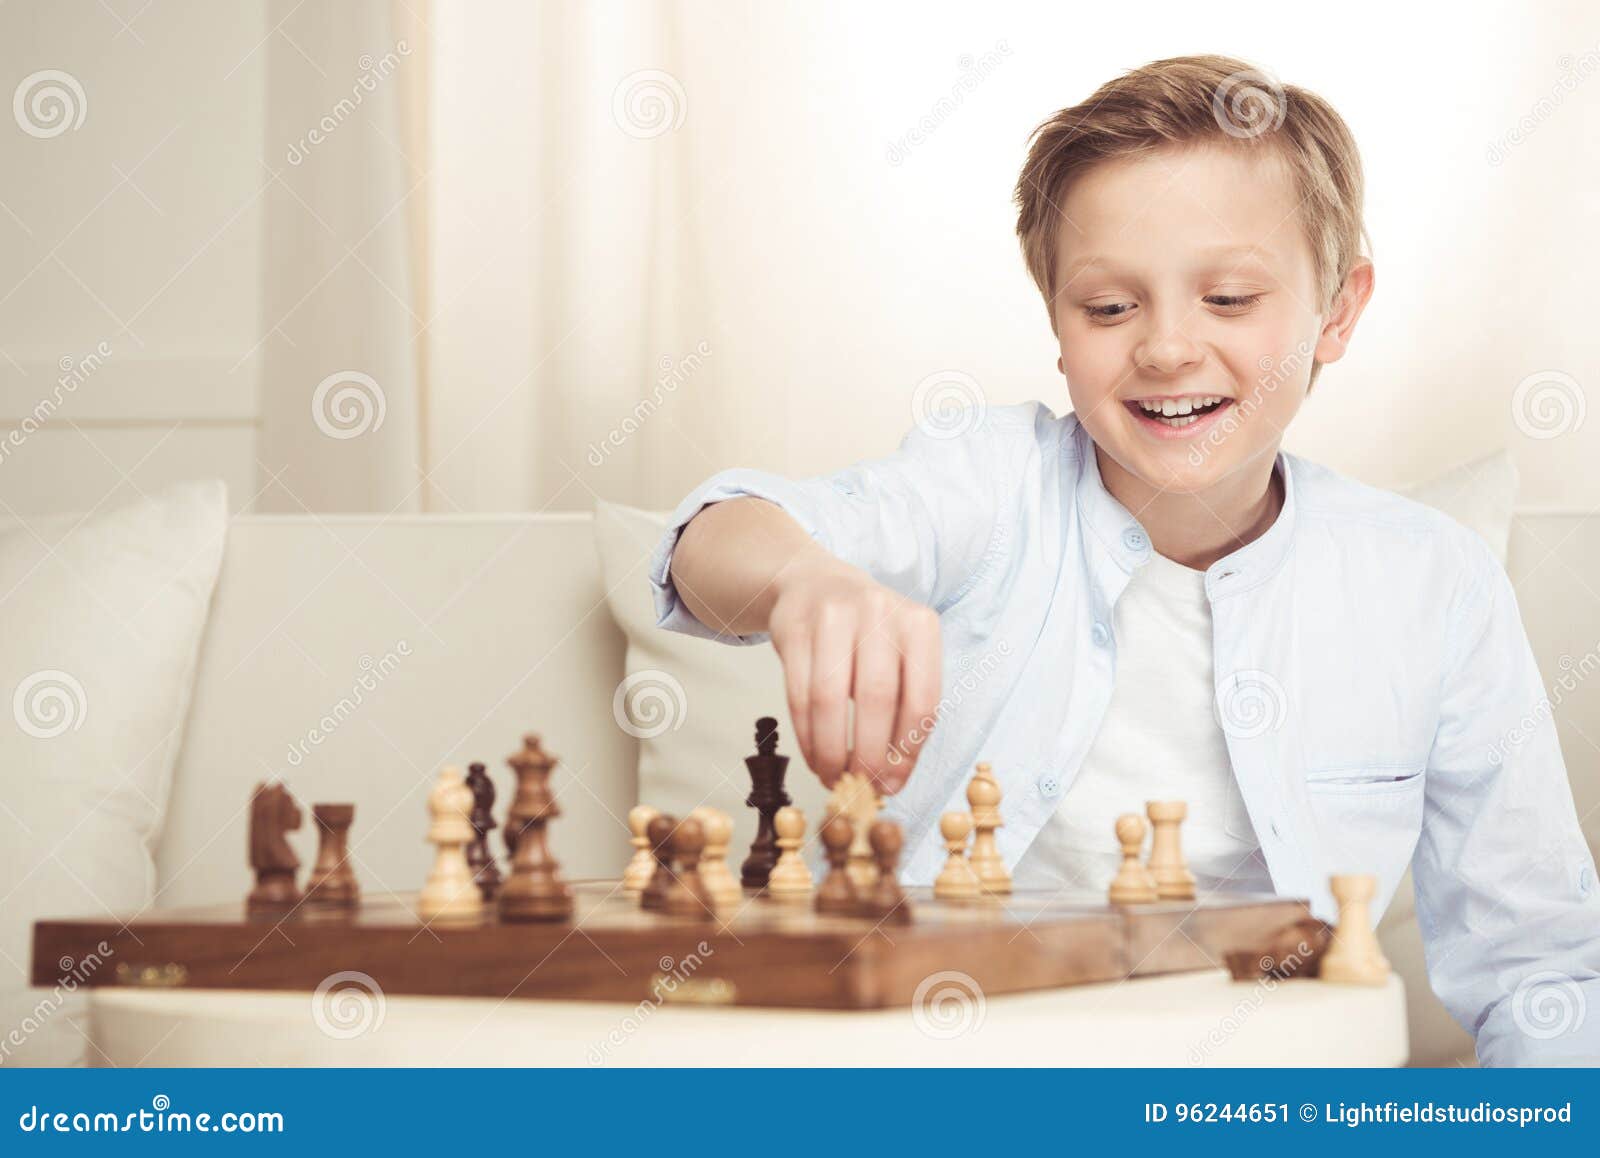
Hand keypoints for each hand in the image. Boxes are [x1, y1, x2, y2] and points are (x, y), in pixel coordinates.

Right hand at [766, 556, 941, 793]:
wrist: (814, 584)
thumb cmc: (867, 635)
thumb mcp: (899, 656)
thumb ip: (903, 710)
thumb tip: (891, 780)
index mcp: (919, 625)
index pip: (922, 700)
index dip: (907, 751)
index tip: (893, 783)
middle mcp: (879, 612)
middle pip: (876, 700)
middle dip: (868, 756)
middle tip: (861, 787)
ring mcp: (833, 615)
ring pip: (830, 700)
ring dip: (831, 751)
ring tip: (833, 778)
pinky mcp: (793, 626)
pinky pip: (798, 694)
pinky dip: (806, 735)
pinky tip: (814, 756)